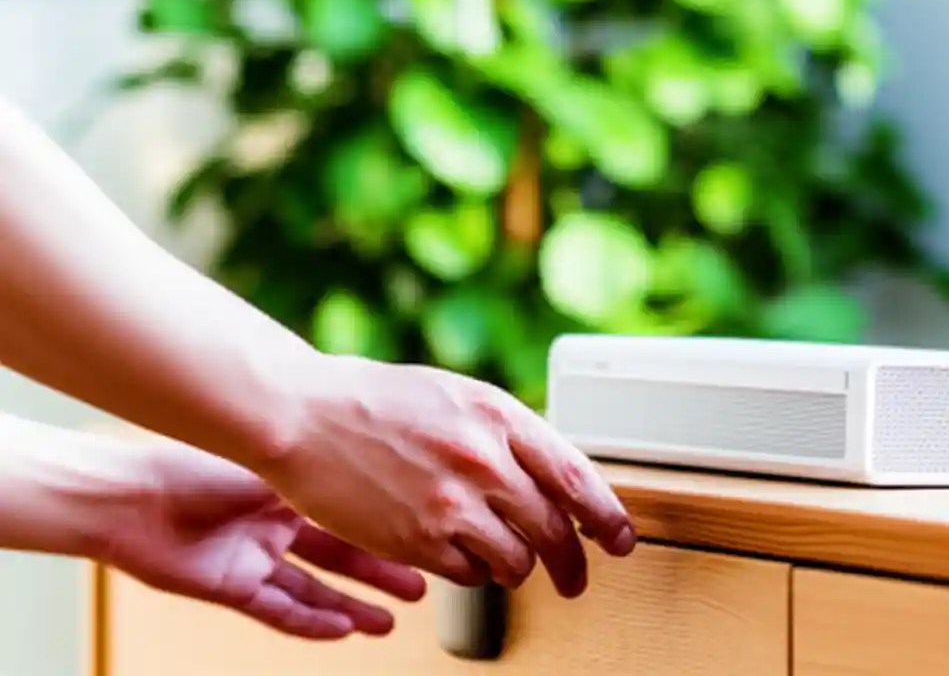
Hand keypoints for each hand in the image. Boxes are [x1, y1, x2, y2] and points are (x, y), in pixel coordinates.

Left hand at [103, 440, 425, 639]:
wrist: (133, 497)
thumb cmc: (200, 467)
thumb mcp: (278, 466)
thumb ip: (326, 474)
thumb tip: (384, 466)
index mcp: (290, 486)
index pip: (349, 511)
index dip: (386, 527)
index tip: (423, 535)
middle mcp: (276, 522)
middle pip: (340, 555)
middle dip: (380, 574)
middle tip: (421, 588)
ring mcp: (256, 556)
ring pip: (314, 589)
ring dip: (351, 607)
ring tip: (388, 624)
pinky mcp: (232, 587)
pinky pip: (279, 611)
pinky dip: (310, 622)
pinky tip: (341, 631)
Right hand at [262, 355, 635, 598]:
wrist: (303, 414)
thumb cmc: (374, 401)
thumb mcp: (455, 395)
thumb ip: (504, 432)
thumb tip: (550, 475)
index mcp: (498, 416)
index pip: (576, 477)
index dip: (607, 516)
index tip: (620, 540)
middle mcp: (483, 459)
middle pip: (555, 530)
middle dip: (574, 563)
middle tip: (577, 580)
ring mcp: (451, 502)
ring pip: (517, 561)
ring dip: (519, 569)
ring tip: (506, 561)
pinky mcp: (416, 539)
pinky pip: (470, 575)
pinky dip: (475, 573)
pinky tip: (462, 557)